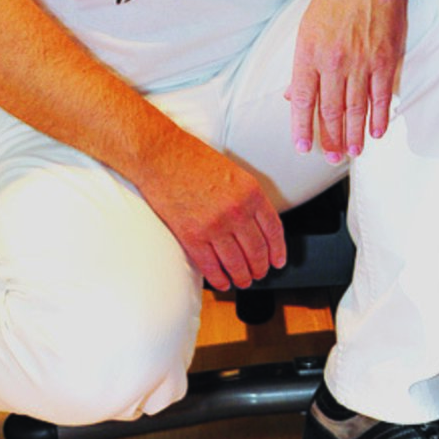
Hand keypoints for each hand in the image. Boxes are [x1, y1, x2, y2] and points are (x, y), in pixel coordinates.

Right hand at [135, 126, 286, 292]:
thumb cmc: (193, 160)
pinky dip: (218, 279)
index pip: (274, 231)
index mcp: (251, 193)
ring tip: (243, 281)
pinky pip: (210, 266)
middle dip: (260, 268)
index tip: (278, 261)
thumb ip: (248, 199)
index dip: (278, 251)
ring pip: (237, 263)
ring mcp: (215, 226)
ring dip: (242, 277)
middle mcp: (237, 211)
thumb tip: (257, 226)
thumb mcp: (234, 174)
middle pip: (257, 251)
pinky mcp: (191, 236)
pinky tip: (222, 282)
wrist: (160, 156)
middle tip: (260, 273)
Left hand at [286, 0, 410, 159]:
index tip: (304, 148)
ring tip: (353, 153)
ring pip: (356, 109)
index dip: (303, 128)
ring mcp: (361, 62)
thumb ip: (302, 65)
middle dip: (330, 139)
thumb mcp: (308, 27)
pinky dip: (379, 118)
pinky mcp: (385, 60)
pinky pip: (381, 97)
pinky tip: (377, 132)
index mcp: (309, 52)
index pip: (303, 100)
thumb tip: (293, 95)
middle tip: (331, 158)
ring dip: (354, 135)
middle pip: (330, 110)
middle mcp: (333, 61)